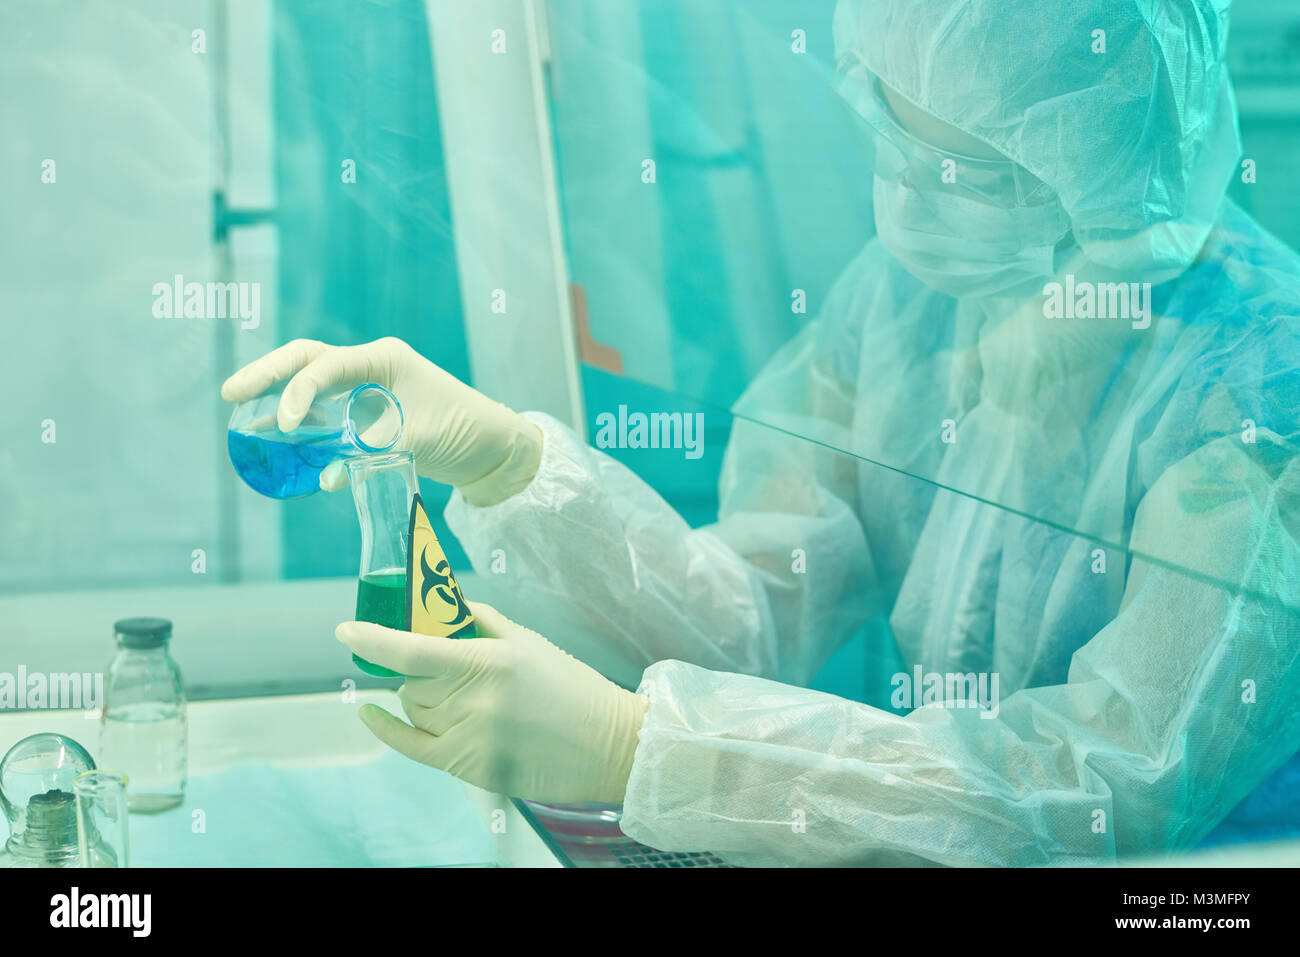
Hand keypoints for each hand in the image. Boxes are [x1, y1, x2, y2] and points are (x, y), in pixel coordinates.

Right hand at [221, 337, 541, 505]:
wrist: (494, 448)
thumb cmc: (465, 430)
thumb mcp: (418, 437)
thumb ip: (370, 451)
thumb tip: (326, 476)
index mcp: (383, 358)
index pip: (325, 365)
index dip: (297, 390)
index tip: (282, 422)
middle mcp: (371, 367)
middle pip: (307, 362)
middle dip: (267, 373)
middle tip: (229, 393)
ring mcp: (369, 389)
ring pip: (313, 386)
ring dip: (279, 399)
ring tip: (241, 417)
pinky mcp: (370, 416)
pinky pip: (327, 415)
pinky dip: (303, 426)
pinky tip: (280, 443)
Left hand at [336, 602, 648, 803]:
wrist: (608, 744)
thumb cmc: (571, 687)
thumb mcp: (528, 642)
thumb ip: (481, 622)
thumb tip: (441, 607)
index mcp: (490, 662)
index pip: (413, 650)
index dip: (373, 639)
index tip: (346, 630)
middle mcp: (475, 702)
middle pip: (410, 682)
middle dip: (415, 670)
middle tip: (437, 664)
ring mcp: (471, 738)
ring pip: (413, 710)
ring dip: (419, 697)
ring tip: (454, 694)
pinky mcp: (471, 768)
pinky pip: (412, 748)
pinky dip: (388, 730)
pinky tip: (371, 713)